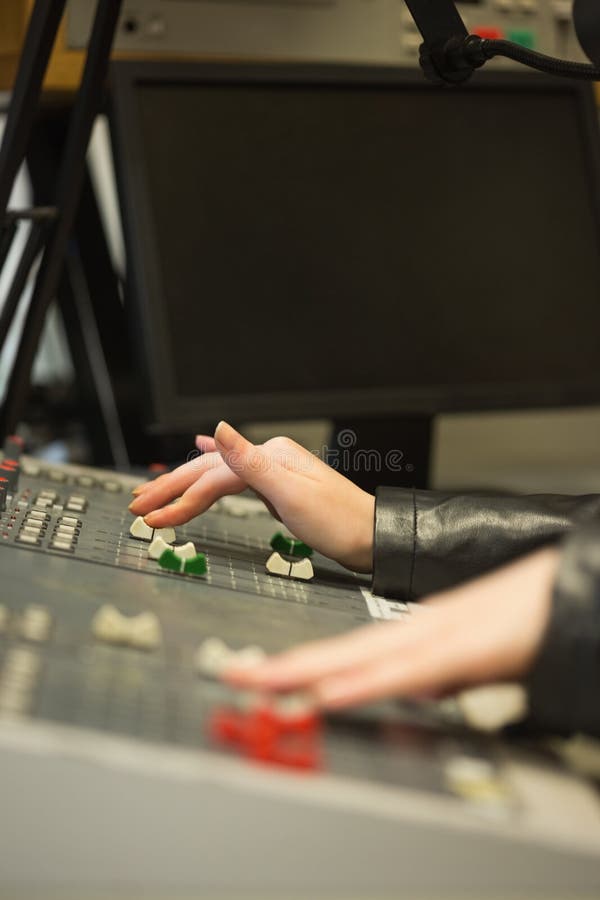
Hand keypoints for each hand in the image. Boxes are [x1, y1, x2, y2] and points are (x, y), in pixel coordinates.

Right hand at [129, 421, 374, 571]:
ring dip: (185, 484)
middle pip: (210, 472)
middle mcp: (270, 458)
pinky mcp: (279, 488)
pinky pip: (235, 477)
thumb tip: (216, 429)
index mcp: (270, 456)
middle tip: (137, 506)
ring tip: (156, 489)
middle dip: (171, 489)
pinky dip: (215, 469)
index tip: (150, 519)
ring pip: (218, 477)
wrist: (373, 539)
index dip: (178, 498)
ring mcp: (274, 471)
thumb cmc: (338, 522)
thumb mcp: (291, 494)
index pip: (211, 477)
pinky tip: (206, 451)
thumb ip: (250, 463)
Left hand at [224, 546, 558, 708]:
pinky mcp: (463, 651)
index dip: (296, 665)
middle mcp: (414, 633)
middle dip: (283, 668)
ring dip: (308, 672)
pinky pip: (406, 672)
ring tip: (262, 679)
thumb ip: (438, 672)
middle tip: (234, 676)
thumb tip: (415, 689)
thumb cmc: (521, 616)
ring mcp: (436, 639)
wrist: (563, 590)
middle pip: (337, 654)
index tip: (258, 674)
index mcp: (412, 635)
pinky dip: (367, 683)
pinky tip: (333, 691)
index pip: (342, 654)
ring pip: (360, 659)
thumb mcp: (469, 656)